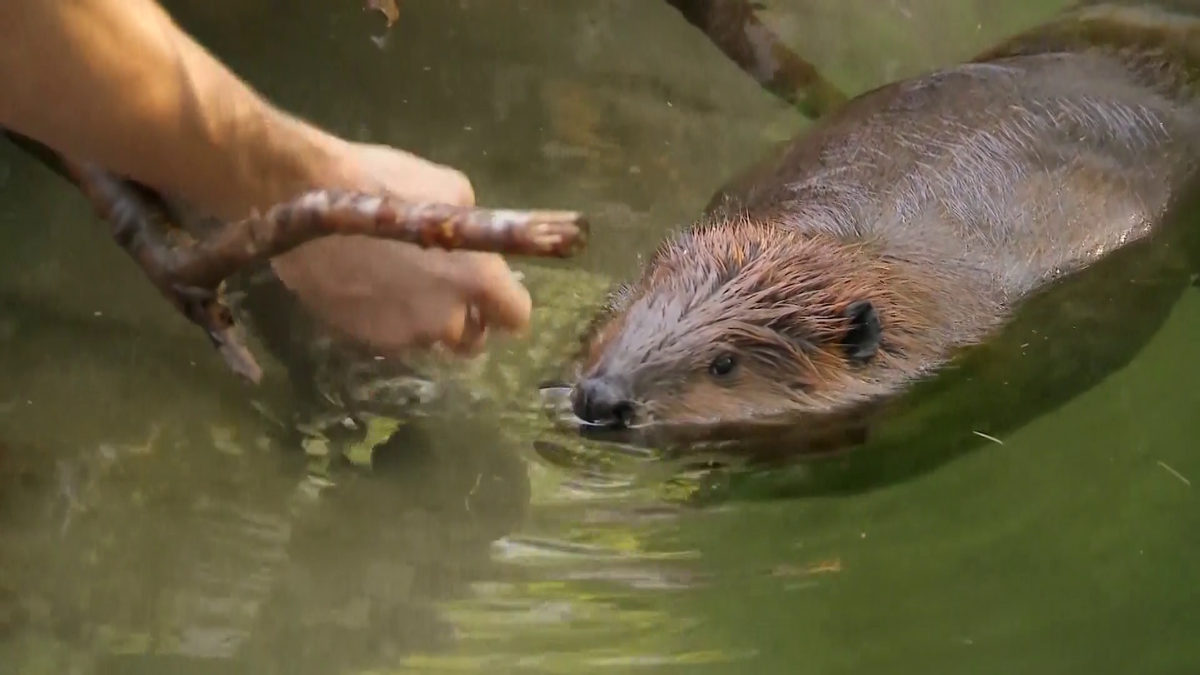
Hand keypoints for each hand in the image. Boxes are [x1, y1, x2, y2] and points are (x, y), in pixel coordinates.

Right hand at [268, 141, 532, 356]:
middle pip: (473, 339)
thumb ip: (472, 226)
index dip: (506, 304)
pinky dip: (388, 320)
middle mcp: (445, 318)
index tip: (494, 293)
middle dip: (467, 319)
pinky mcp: (364, 339)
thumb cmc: (381, 183)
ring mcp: (403, 334)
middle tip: (445, 290)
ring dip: (426, 321)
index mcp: (476, 279)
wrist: (302, 201)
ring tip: (401, 286)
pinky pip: (391, 337)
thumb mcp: (448, 187)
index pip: (516, 317)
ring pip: (430, 341)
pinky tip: (370, 289)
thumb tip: (476, 240)